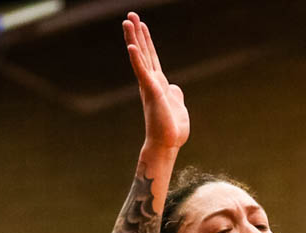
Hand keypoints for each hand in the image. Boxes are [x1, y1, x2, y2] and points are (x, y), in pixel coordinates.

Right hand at [123, 13, 188, 153]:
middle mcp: (151, 82)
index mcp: (157, 83)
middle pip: (143, 52)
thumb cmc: (171, 129)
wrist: (167, 144)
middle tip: (130, 15)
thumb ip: (175, 94)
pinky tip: (132, 47)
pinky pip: (143, 73)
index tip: (141, 24)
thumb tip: (175, 87)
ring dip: (134, 39)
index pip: (151, 57)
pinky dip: (137, 60)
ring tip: (127, 22)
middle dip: (137, 33)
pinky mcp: (152, 93)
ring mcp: (150, 86)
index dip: (146, 40)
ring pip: (140, 58)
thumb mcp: (178, 106)